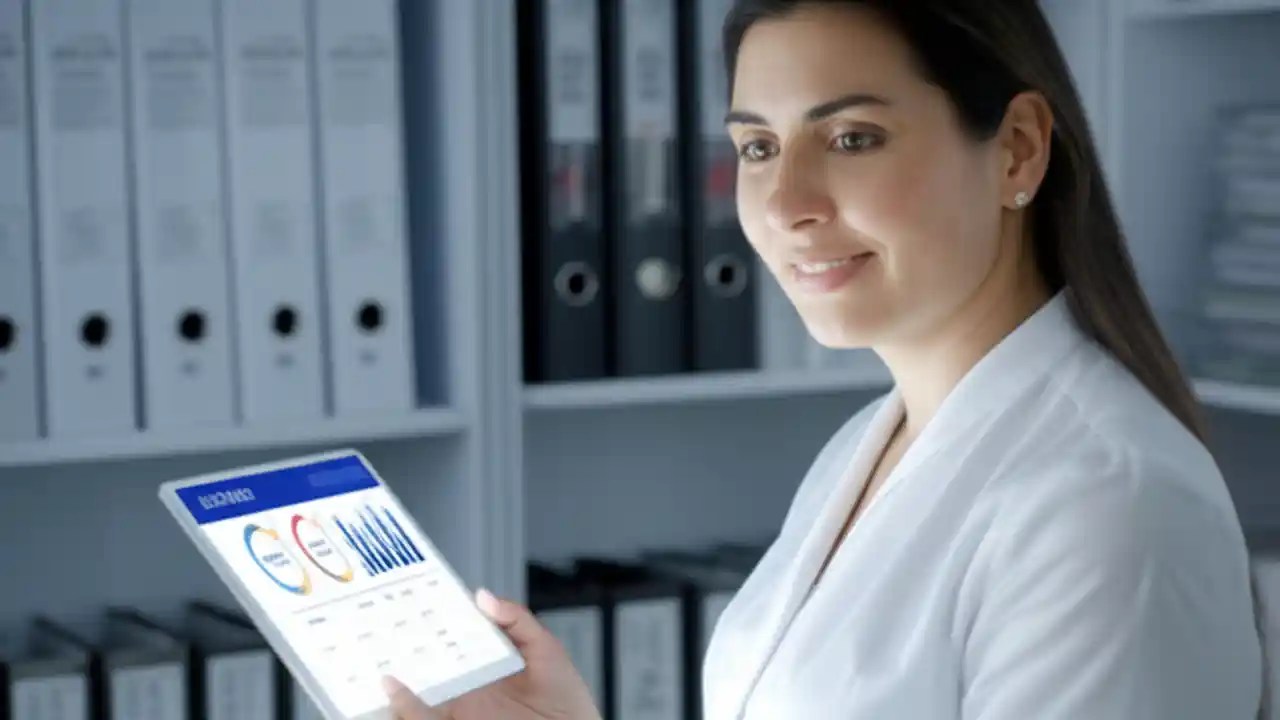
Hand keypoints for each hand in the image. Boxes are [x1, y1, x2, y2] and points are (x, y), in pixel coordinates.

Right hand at [382, 588, 601, 719]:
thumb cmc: (567, 706)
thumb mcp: (547, 652)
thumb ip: (517, 620)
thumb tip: (482, 597)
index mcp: (484, 668)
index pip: (448, 643)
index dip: (428, 625)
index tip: (409, 604)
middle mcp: (466, 690)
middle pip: (425, 667)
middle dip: (400, 648)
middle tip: (379, 627)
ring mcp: (458, 709)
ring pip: (415, 695)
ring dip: (394, 680)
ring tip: (374, 656)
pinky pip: (424, 717)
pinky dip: (406, 706)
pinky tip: (395, 689)